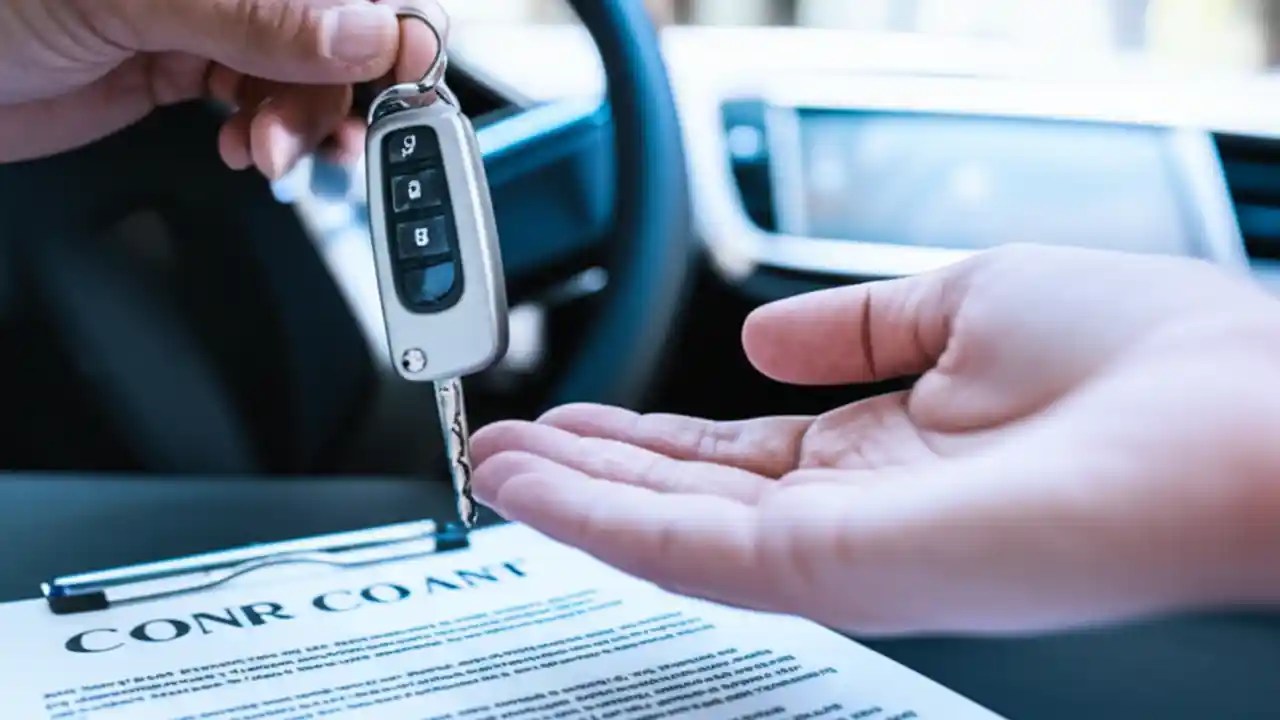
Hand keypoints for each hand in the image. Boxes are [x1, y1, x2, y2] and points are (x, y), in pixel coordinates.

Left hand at [0, 0, 446, 174]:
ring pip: (304, 70)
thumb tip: (367, 30)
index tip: (403, 67)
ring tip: (269, 151)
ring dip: (301, 121)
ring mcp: (210, 16)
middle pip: (335, 27)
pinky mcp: (188, 66)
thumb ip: (259, 15)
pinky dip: (273, 133)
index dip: (385, 18)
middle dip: (332, 87)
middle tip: (305, 133)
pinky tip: (253, 149)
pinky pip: (264, 99)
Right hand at [472, 245, 1279, 635]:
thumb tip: (766, 333)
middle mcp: (857, 504)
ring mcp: (844, 544)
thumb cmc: (1144, 356)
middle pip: (689, 495)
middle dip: (588, 472)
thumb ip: (858, 327)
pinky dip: (605, 520)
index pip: (734, 449)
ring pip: (673, 532)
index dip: (645, 432)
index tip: (576, 413)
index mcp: (888, 444)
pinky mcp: (840, 567)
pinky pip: (694, 550)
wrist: (1233, 414)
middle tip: (501, 449)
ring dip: (575, 498)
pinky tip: (541, 490)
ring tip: (493, 467)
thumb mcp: (972, 303)